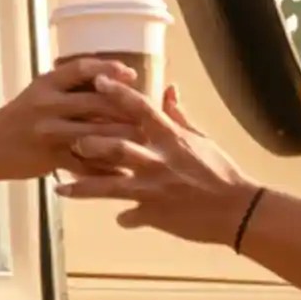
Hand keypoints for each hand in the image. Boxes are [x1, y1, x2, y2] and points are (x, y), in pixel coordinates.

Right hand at [0, 57, 143, 179]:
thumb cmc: (20, 117)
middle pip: (96, 102)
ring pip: (95, 133)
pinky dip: (105, 167)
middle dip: (126, 109)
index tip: (132, 75)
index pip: (82, 68)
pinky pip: (84, 162)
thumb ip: (70, 87)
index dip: (109, 69)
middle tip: (151, 113)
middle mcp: (48, 104)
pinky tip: (124, 170)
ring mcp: (49, 131)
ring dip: (123, 138)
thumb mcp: (40, 93)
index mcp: (47, 83)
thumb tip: (111, 78)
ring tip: (146, 140)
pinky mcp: (49, 156)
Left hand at [55, 78, 260, 246]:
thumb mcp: (201, 139)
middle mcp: (159, 161)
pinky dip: (125, 217)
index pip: (140, 108)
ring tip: (61, 185)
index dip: (118, 93)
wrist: (239, 211)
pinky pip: (130, 216)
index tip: (97, 81)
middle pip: (116, 145)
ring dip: (83, 186)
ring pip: (110, 186)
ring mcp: (154, 189)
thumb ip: (179, 116)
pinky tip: (117, 218)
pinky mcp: (155, 214)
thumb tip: (168, 88)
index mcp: (171, 138)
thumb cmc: (222, 171)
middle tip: (69, 138)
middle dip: (89, 142)